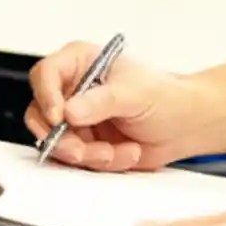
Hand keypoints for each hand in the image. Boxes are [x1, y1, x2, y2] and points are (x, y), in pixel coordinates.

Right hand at [24, 41, 210, 171]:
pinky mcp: (81, 142)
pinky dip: (98, 162)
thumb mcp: (135, 93)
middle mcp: (71, 90)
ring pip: (55, 141)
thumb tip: (70, 111)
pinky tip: (124, 153)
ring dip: (84, 153)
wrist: (185, 126)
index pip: (45, 74)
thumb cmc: (166, 97)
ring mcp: (74, 119)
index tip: (58, 118)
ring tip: (114, 152)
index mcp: (80, 63)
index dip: (46, 96)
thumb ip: (101, 101)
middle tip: (81, 149)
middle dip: (61, 138)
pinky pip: (74, 159)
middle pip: (41, 114)